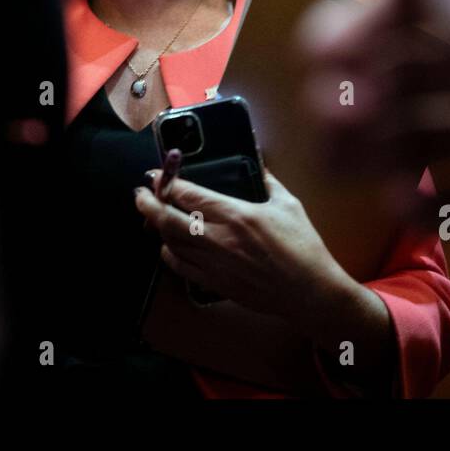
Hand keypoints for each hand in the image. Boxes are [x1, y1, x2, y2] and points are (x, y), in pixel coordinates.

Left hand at [133, 170, 364, 335]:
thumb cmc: (302, 246)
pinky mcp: (214, 284)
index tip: (156, 174)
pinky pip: (180, 267)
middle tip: (140, 193)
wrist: (309, 291)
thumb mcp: (288, 204)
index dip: (166, 182)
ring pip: (170, 244)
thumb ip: (267, 179)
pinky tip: (169, 245)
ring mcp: (213, 264)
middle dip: (147, 203)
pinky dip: (168, 253)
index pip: (188, 195)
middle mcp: (218, 239)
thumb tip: (258, 159)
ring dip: (156, 227)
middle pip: (167, 219)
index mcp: (236, 215)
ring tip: (152, 215)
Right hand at [299, 0, 449, 203]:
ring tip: (343, 166)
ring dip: (378, 147)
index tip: (319, 59)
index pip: (415, 1)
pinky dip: (430, 200)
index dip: (359, 24)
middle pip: (414, 71)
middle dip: (358, 92)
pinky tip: (406, 203)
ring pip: (431, 133)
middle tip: (326, 121)